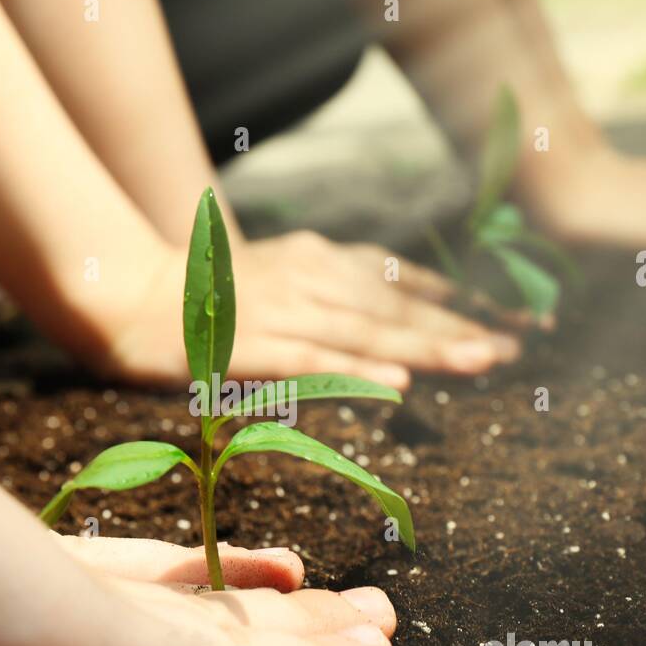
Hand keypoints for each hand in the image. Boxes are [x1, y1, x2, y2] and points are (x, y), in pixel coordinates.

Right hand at [91, 229, 521, 386]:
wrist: (131, 293)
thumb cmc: (205, 295)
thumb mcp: (278, 277)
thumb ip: (328, 295)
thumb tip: (385, 330)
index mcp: (317, 261)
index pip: (399, 281)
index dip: (453, 300)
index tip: (506, 319)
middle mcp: (309, 278)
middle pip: (394, 306)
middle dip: (456, 325)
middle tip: (514, 346)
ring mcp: (283, 310)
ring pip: (366, 330)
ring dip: (426, 345)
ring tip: (479, 360)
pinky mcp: (252, 345)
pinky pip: (314, 359)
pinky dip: (357, 370)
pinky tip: (397, 384)